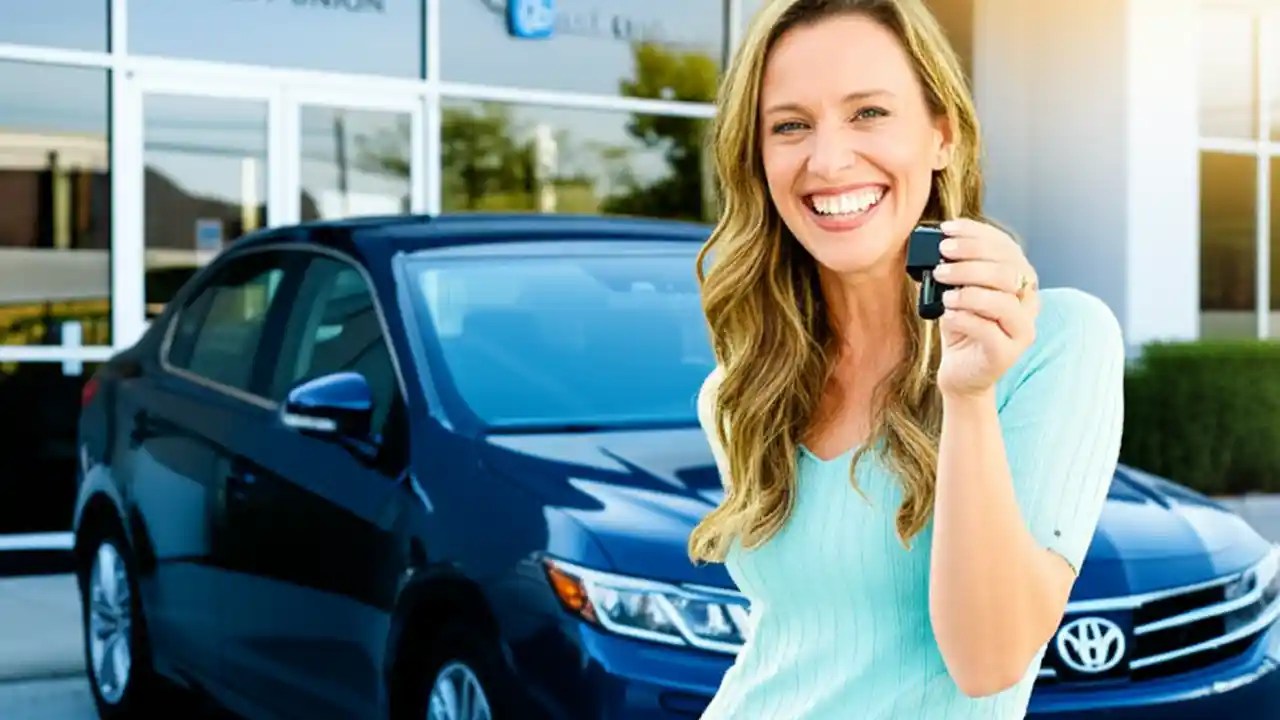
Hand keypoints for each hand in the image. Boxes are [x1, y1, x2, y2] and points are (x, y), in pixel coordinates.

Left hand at [929, 219, 1038, 398]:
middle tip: (940, 262)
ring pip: (1002, 302)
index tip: (948, 230)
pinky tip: (947, 314)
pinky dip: (964, 318)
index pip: (1007, 248)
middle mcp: (1028, 303)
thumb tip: (936, 243)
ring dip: (968, 290)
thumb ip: (957, 269)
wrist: (961, 372)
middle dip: (970, 262)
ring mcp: (1021, 330)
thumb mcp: (958, 291)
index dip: (978, 235)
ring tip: (943, 291)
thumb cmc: (961, 327)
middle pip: (1007, 272)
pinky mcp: (1006, 354)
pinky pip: (988, 331)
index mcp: (1020, 281)